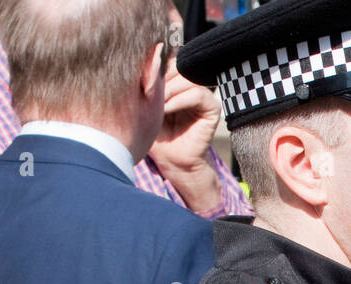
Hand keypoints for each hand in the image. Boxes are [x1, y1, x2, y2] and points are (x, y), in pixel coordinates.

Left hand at [148, 58, 223, 213]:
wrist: (170, 160)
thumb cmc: (155, 133)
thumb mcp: (146, 103)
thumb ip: (149, 81)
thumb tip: (149, 55)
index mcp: (175, 79)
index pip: (167, 59)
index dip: (153, 65)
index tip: (139, 81)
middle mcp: (191, 84)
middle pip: (177, 64)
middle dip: (159, 77)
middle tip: (145, 93)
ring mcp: (203, 94)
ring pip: (186, 78)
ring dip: (168, 89)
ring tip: (155, 104)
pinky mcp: (212, 108)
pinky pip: (197, 94)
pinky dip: (179, 100)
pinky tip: (166, 110)